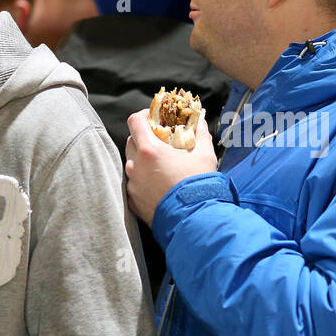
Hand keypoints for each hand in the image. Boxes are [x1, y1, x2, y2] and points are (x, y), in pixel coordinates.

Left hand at [124, 108, 217, 226]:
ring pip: (132, 162)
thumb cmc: (199, 186)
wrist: (194, 219)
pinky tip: (159, 184)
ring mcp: (132, 184)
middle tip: (161, 141)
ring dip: (143, 159)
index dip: (144, 115)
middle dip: (144, 137)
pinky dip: (143, 179)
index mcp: (149, 150)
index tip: (154, 117)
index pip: (135, 121)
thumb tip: (199, 121)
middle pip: (131, 140)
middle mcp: (135, 165)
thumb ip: (200, 134)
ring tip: (162, 165)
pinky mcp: (133, 201)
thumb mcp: (204, 155)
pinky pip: (134, 183)